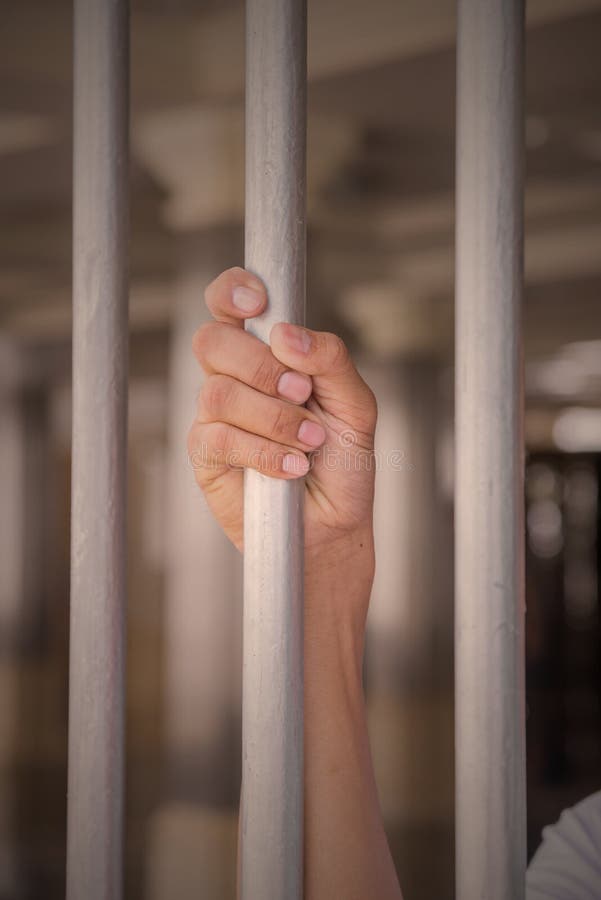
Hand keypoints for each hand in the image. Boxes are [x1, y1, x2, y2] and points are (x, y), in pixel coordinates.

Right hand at [188, 266, 376, 576]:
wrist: (335, 524)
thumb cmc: (342, 462)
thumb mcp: (356, 405)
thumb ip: (331, 360)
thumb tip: (285, 334)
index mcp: (267, 353)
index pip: (230, 303)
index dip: (232, 291)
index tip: (258, 302)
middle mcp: (234, 378)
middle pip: (213, 341)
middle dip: (261, 366)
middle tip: (302, 393)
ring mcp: (214, 417)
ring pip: (219, 393)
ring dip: (274, 418)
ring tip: (310, 443)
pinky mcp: (206, 457)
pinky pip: (220, 438)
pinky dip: (264, 452)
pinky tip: (293, 468)